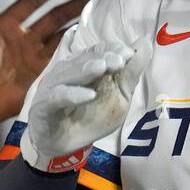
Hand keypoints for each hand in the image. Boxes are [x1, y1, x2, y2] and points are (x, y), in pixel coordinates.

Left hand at [0, 0, 101, 131]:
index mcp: (8, 24)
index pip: (35, 0)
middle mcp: (26, 39)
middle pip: (57, 17)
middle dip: (79, 4)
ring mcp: (36, 58)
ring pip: (65, 36)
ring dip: (84, 25)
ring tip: (105, 14)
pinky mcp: (44, 75)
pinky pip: (65, 60)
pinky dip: (80, 51)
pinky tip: (97, 41)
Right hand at [23, 38, 149, 167]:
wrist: (61, 145)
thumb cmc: (89, 117)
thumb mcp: (118, 97)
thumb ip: (130, 73)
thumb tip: (144, 43)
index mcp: (84, 66)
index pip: (98, 51)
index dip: (112, 49)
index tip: (129, 53)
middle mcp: (68, 71)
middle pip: (86, 60)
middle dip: (104, 58)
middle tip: (120, 59)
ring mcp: (55, 87)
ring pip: (71, 75)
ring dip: (87, 70)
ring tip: (103, 67)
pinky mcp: (45, 105)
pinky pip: (59, 97)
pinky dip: (73, 95)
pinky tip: (88, 95)